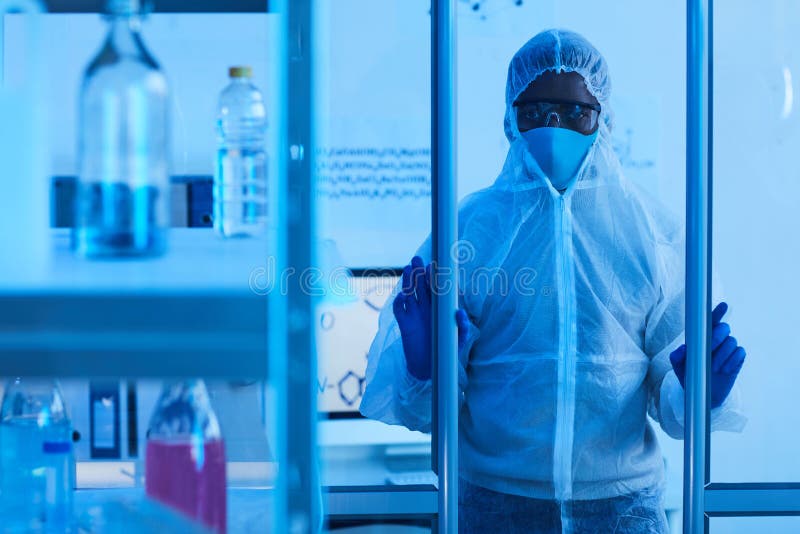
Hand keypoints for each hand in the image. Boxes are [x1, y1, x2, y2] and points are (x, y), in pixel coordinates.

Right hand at [393, 256, 470, 380]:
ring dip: (408, 281)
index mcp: (440, 308)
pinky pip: (399, 309)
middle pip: (420, 286)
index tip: (434, 266)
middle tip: (417, 260)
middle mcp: (426, 308)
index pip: (436, 288)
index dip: (434, 277)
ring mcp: (414, 315)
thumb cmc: (447, 352)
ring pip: (409, 293)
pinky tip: (403, 295)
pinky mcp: (404, 324)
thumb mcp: (459, 341)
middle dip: (419, 272)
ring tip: (408, 269)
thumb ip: (463, 327)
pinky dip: (399, 301)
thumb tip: (460, 312)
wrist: (430, 369)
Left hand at [669, 302, 746, 408]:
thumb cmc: (689, 374)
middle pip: (724, 328)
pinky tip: (724, 370)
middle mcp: (718, 339)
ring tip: (713, 368)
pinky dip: (731, 361)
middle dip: (716, 337)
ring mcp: (729, 348)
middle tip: (709, 350)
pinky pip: (740, 353)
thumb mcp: (678, 366)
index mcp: (702, 336)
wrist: (704, 392)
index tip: (723, 305)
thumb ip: (677, 356)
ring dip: (722, 355)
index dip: (717, 312)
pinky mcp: (738, 358)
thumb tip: (683, 348)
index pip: (710, 320)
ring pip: (732, 342)